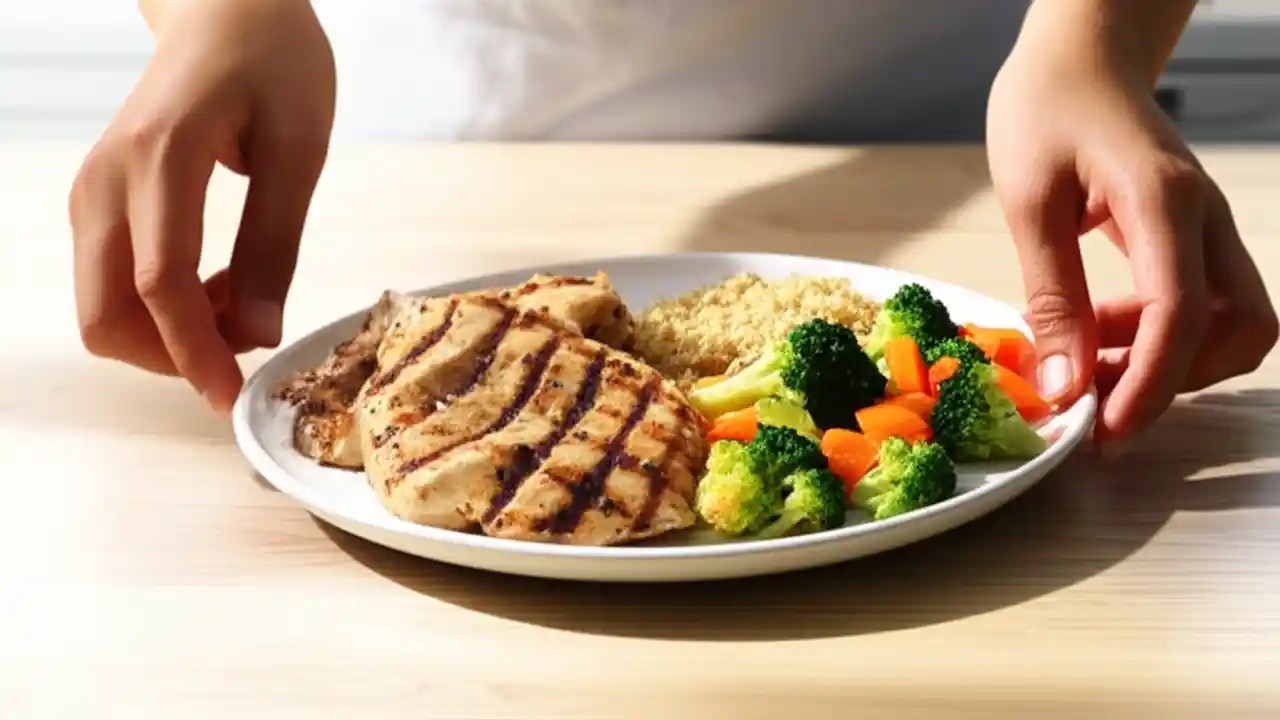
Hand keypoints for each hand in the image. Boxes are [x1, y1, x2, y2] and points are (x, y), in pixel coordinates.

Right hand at [69, 0, 334, 412]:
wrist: (227, 11)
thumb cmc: (272, 63)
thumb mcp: (299, 150)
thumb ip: (275, 244)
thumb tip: (258, 335)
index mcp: (159, 158)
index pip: (160, 284)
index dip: (195, 353)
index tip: (232, 396)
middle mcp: (105, 180)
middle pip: (106, 314)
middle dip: (173, 355)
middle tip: (246, 348)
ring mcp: (92, 192)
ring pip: (103, 308)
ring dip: (168, 334)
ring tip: (243, 305)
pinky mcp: (98, 201)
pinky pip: (113, 282)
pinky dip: (161, 309)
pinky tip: (219, 287)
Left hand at [987, 47, 1276, 448]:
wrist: (1081, 55)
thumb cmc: (1047, 110)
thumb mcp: (1030, 203)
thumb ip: (1052, 295)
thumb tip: (1065, 384)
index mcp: (1165, 202)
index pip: (1182, 314)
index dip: (1150, 385)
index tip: (1105, 432)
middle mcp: (1205, 219)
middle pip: (1240, 329)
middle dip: (1176, 380)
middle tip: (1098, 400)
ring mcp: (1207, 227)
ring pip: (1230, 323)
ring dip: (1168, 360)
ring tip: (1085, 363)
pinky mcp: (1193, 235)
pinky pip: (1201, 303)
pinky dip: (1158, 335)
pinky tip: (1095, 332)